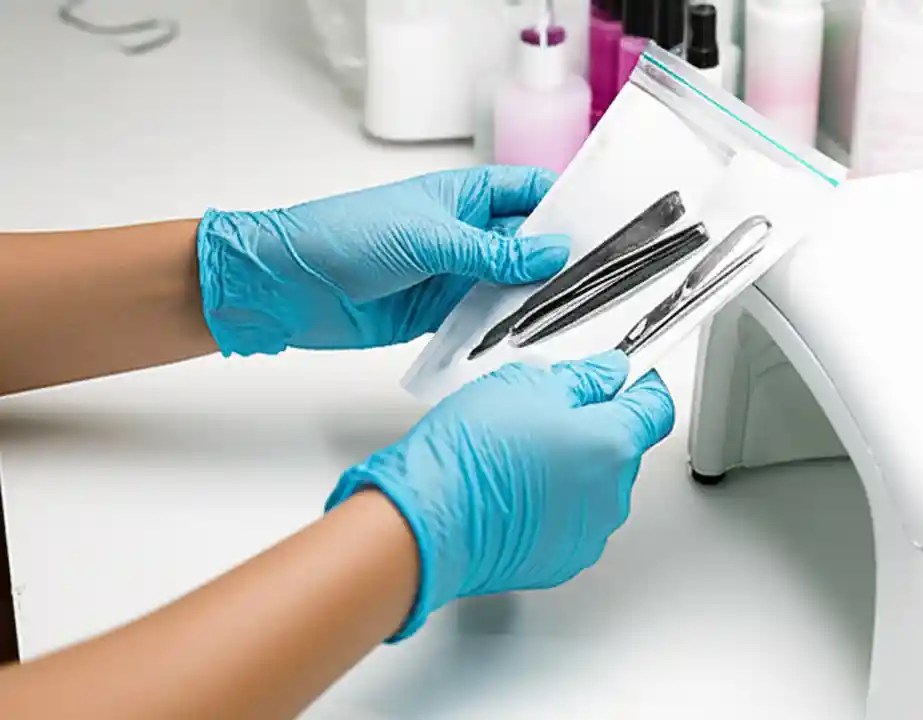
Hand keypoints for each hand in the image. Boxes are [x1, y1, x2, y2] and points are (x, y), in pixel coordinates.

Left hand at [197, 166, 568, 355]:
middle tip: (596, 283)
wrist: (285, 286)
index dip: (565, 207)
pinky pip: (483, 322)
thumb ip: (494, 250)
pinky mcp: (439, 314)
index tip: (602, 229)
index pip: (531, 194)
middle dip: (557, 263)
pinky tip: (523, 341)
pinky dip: (501, 332)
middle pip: (529, 245)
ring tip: (567, 318)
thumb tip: (552, 252)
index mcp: (466, 196)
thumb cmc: (342, 236)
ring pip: (510, 287)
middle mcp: (467, 233)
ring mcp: (454, 275)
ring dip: (531, 302)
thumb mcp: (429, 238)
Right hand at [327, 351, 675, 640]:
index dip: (641, 386)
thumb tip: (608, 373)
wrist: (429, 520)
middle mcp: (613, 494)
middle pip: (624, 448)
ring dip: (575, 469)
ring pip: (598, 486)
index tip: (625, 377)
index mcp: (613, 443)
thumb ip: (582, 378)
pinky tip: (516, 491)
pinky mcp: (562, 560)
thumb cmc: (470, 455)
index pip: (656, 407)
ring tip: (522, 456)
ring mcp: (589, 532)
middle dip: (596, 428)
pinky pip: (572, 521)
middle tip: (547, 414)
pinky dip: (554, 505)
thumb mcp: (526, 386)